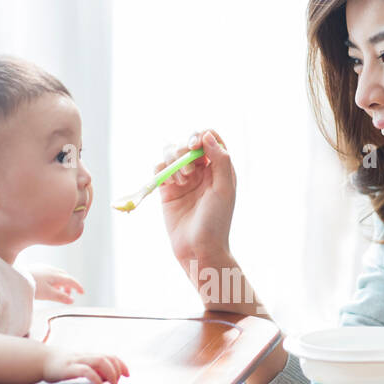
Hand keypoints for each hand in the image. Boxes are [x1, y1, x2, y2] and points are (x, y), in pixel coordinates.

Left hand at [28, 263, 83, 302]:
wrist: (15, 278)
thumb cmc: (31, 285)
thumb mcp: (47, 294)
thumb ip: (60, 297)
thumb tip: (72, 300)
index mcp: (55, 275)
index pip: (71, 280)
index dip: (78, 287)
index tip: (82, 293)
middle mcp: (51, 269)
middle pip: (65, 276)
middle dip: (69, 285)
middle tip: (69, 295)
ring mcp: (43, 268)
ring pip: (57, 275)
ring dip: (61, 283)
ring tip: (58, 292)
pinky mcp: (37, 268)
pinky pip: (50, 274)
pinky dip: (54, 280)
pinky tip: (48, 286)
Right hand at [40, 347, 128, 383]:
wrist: (40, 360)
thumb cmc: (62, 366)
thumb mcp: (81, 367)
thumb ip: (95, 371)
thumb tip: (109, 378)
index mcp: (89, 356)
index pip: (111, 356)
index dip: (122, 364)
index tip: (128, 375)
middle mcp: (85, 356)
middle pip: (108, 357)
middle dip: (117, 370)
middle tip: (118, 382)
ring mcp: (77, 361)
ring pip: (100, 360)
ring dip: (110, 372)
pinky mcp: (68, 368)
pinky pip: (85, 370)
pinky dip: (96, 378)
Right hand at [156, 130, 235, 264]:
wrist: (198, 248)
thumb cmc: (216, 221)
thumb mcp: (224, 189)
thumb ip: (220, 160)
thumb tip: (206, 135)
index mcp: (219, 167)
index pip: (209, 137)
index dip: (200, 135)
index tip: (194, 147)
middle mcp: (201, 170)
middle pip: (187, 142)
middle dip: (183, 151)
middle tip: (188, 173)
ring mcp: (183, 178)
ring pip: (170, 152)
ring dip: (172, 161)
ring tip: (181, 182)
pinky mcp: (167, 189)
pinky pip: (159, 168)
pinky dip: (161, 170)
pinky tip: (169, 185)